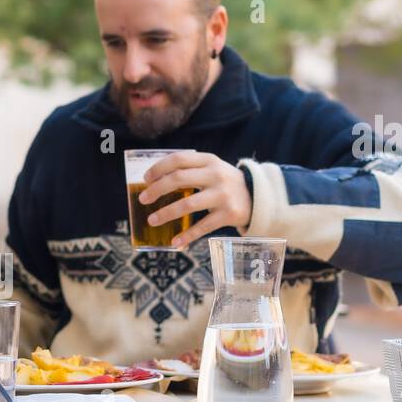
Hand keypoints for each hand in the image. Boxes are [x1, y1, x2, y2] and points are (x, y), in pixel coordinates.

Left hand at [137, 150, 252, 249]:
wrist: (258, 197)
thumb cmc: (225, 183)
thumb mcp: (212, 169)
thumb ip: (190, 169)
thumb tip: (154, 180)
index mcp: (209, 160)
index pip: (178, 159)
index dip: (158, 168)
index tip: (145, 180)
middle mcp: (216, 175)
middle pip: (179, 179)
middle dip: (157, 190)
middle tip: (143, 199)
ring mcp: (223, 195)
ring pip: (188, 204)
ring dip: (166, 213)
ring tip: (152, 220)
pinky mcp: (228, 214)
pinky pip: (203, 226)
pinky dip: (187, 235)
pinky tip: (175, 242)